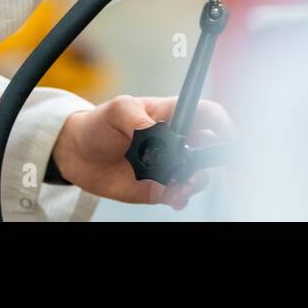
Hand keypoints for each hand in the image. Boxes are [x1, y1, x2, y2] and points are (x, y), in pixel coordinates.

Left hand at [50, 95, 235, 209]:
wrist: (76, 153)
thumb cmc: (98, 123)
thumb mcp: (118, 110)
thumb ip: (140, 120)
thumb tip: (159, 137)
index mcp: (171, 114)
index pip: (208, 115)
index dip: (224, 125)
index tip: (230, 139)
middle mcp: (175, 140)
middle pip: (210, 147)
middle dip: (218, 159)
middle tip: (213, 168)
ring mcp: (168, 165)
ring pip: (197, 175)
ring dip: (197, 181)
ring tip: (184, 185)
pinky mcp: (158, 187)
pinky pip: (178, 194)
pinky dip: (181, 197)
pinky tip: (174, 196)